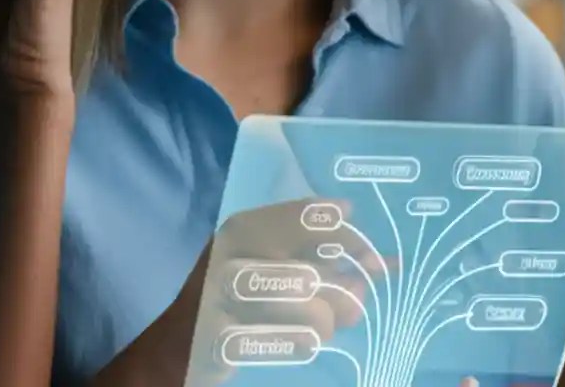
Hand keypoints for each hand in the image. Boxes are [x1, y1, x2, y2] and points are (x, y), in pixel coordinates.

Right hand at [133, 200, 383, 386]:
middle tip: (352, 300)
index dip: (351, 239)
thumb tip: (385, 264)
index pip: (312, 219)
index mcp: (245, 228)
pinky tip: (292, 340)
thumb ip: (325, 261)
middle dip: (344, 293)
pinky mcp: (224, 339)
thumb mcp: (275, 265)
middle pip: (319, 273)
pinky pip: (294, 343)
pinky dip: (302, 344)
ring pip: (314, 312)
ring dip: (324, 324)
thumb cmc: (240, 299)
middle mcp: (232, 256)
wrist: (179, 345)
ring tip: (314, 325)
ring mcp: (225, 300)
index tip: (371, 257)